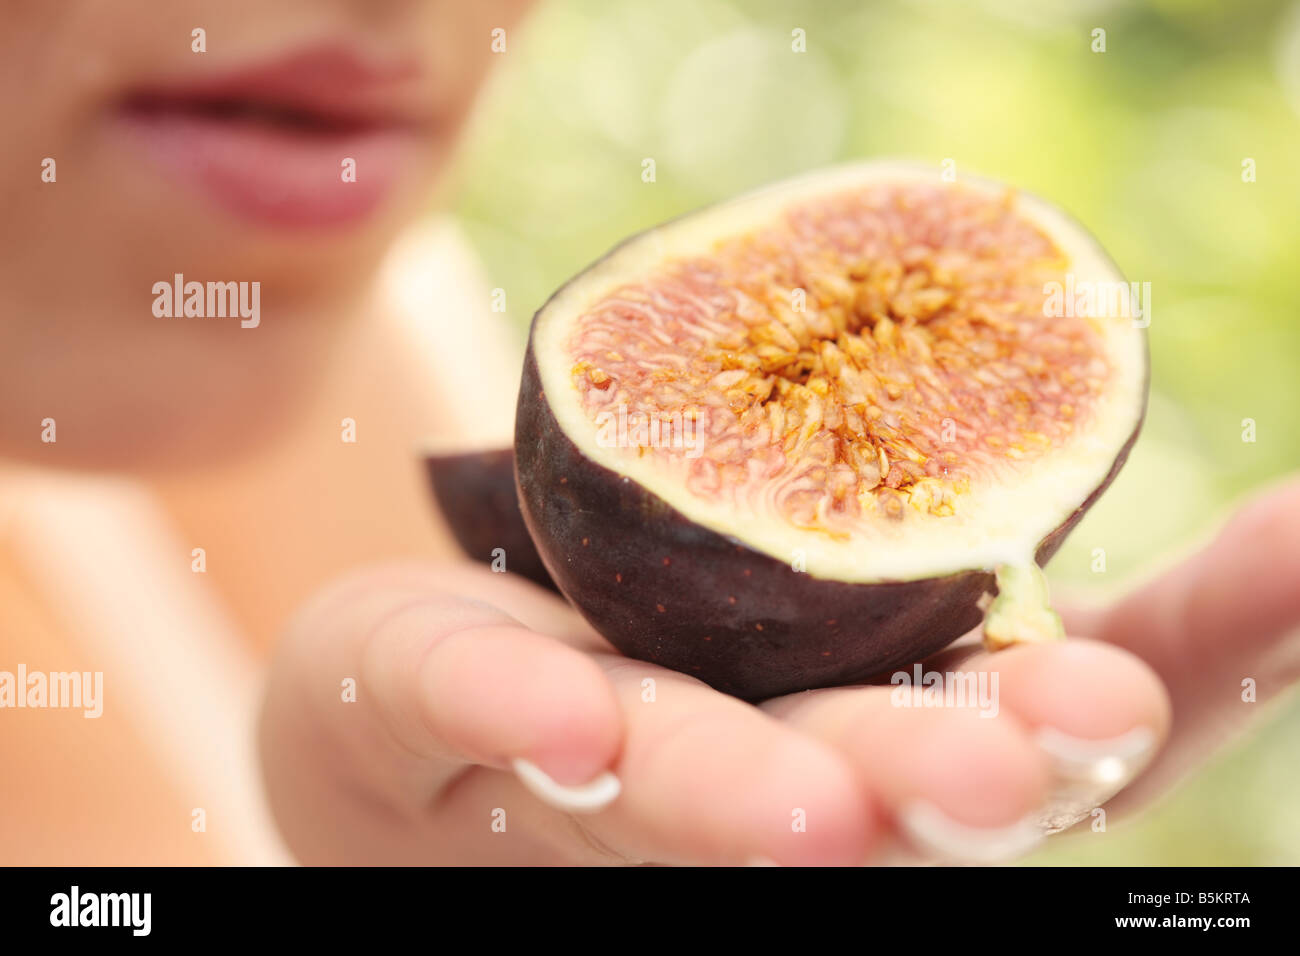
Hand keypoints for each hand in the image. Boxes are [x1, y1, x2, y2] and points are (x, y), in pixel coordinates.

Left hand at [258, 479, 1299, 864]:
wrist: (426, 700)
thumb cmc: (680, 639)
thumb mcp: (857, 570)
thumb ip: (976, 557)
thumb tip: (1290, 516)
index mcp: (867, 724)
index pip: (1023, 734)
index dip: (1136, 687)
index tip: (1239, 598)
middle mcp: (748, 773)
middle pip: (862, 792)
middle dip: (949, 785)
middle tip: (1022, 761)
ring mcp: (583, 767)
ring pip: (671, 789)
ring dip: (745, 794)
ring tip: (818, 804)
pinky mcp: (434, 717)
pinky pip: (469, 714)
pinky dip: (519, 711)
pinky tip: (567, 715)